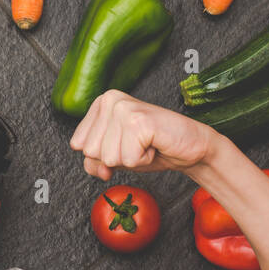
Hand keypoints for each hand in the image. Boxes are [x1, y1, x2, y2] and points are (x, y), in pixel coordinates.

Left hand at [69, 90, 216, 178]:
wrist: (190, 147)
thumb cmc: (153, 148)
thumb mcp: (116, 156)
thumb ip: (94, 162)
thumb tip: (98, 169)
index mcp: (100, 103)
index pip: (78, 144)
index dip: (102, 155)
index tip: (125, 144)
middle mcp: (109, 100)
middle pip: (91, 152)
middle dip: (117, 158)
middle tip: (138, 144)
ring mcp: (123, 108)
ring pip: (108, 158)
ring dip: (131, 159)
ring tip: (146, 144)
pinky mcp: (138, 121)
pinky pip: (128, 160)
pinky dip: (143, 160)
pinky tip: (154, 145)